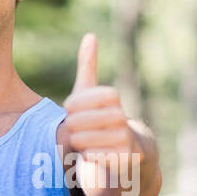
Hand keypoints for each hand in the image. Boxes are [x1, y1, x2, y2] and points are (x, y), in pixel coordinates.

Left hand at [62, 33, 141, 195]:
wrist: (128, 151)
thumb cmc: (102, 118)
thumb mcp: (93, 92)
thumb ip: (89, 65)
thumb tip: (91, 35)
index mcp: (112, 98)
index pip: (80, 99)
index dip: (73, 104)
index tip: (68, 107)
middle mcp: (121, 117)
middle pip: (79, 121)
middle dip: (73, 125)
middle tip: (73, 127)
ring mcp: (123, 139)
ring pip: (83, 140)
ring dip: (78, 141)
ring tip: (80, 140)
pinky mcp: (123, 160)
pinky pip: (93, 157)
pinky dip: (87, 156)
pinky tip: (89, 153)